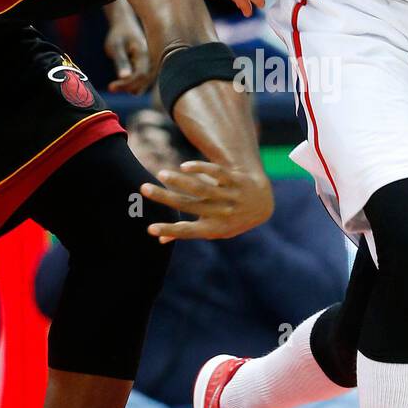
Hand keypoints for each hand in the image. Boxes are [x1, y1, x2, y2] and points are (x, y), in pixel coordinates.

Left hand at [103, 0, 152, 92]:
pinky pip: (142, 83)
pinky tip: (121, 82)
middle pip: (144, 82)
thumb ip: (121, 62)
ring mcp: (151, 66)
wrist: (125, 26)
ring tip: (114, 85)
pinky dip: (131, 85)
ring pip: (144, 84)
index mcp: (145, 55)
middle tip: (111, 88)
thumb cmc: (119, 35)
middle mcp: (152, 62)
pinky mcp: (148, 69)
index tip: (110, 87)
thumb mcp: (116, 47)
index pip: (140, 76)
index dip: (126, 84)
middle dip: (127, 88)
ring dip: (129, 87)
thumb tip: (125, 77)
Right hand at [140, 160, 273, 241]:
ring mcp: (230, 196)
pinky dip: (201, 169)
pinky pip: (218, 172)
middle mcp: (222, 213)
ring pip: (202, 188)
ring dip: (180, 181)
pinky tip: (185, 166)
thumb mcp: (214, 229)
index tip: (150, 229)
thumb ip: (189, 232)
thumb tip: (161, 241)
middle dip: (165, 198)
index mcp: (214, 228)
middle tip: (143, 188)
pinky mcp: (236, 180)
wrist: (264, 204)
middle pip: (189, 205)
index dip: (170, 231)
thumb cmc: (231, 219)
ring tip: (161, 174)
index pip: (188, 231)